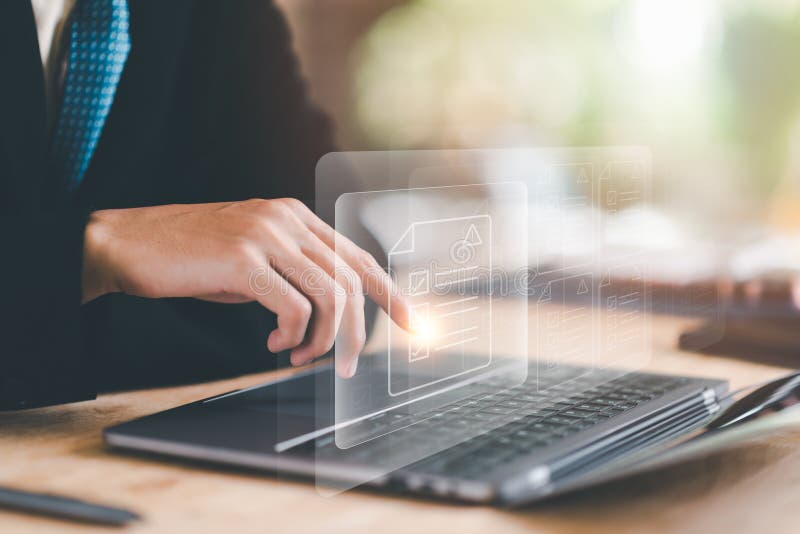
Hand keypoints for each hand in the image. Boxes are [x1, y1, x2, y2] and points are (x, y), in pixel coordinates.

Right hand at [82, 198, 410, 376]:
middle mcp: (287, 220)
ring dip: (324, 340)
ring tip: (300, 358)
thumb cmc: (190, 258)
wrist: (127, 244)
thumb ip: (290, 275)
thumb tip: (327, 315)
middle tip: (343, 367)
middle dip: (356, 333)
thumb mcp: (251, 261)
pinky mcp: (244, 259)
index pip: (357, 256)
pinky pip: (294, 307)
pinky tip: (272, 343)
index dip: (390, 292)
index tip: (413, 322)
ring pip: (330, 296)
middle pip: (351, 281)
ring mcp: (267, 236)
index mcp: (294, 216)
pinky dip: (292, 335)